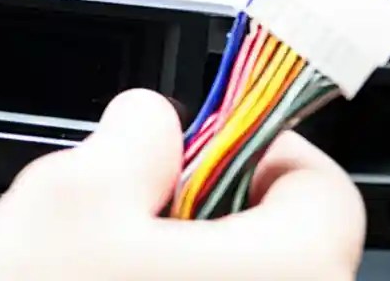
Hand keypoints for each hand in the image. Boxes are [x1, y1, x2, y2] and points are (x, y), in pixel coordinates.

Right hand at [0, 89, 364, 280]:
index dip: (253, 150)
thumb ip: (131, 140)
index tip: (201, 148)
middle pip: (278, 251)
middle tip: (128, 212)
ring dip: (180, 276)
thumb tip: (151, 123)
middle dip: (202, 217)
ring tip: (96, 277)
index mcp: (288, 278)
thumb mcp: (66, 196)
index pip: (323, 190)